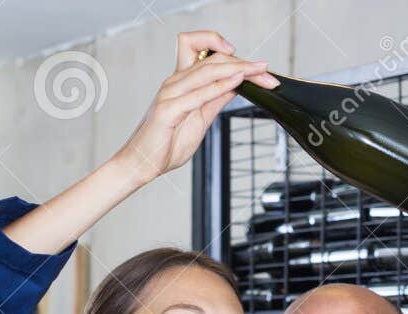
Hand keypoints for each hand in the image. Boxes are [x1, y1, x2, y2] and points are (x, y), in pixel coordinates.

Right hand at [111, 31, 277, 185]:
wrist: (141, 164)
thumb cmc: (165, 144)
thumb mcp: (200, 119)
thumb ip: (215, 99)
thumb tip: (236, 84)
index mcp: (182, 82)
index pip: (209, 54)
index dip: (235, 56)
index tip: (258, 68)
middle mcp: (175, 82)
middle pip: (212, 58)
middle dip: (243, 62)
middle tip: (266, 70)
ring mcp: (170, 94)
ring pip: (207, 69)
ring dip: (237, 68)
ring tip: (258, 71)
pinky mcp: (168, 110)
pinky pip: (198, 93)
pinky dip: (219, 85)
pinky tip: (236, 82)